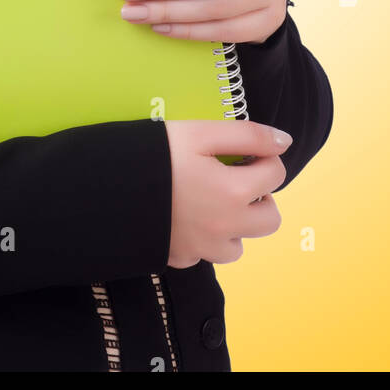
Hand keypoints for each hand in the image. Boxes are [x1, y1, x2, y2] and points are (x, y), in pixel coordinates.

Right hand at [165, 120, 289, 265]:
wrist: (104, 189)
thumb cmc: (153, 153)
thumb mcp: (199, 131)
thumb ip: (247, 134)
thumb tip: (285, 142)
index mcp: (234, 192)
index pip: (276, 174)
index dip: (264, 156)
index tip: (243, 151)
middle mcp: (226, 227)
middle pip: (270, 219)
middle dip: (260, 198)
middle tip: (234, 179)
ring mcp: (204, 248)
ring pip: (240, 244)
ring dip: (234, 224)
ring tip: (209, 200)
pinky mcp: (182, 258)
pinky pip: (207, 254)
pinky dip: (205, 238)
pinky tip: (185, 215)